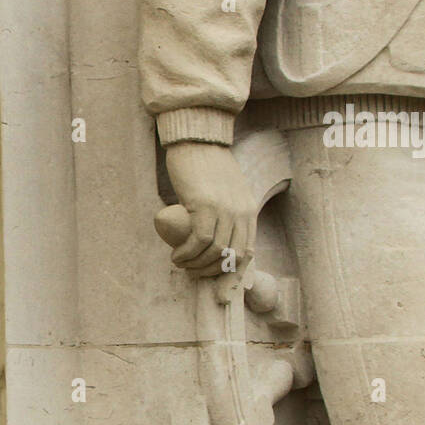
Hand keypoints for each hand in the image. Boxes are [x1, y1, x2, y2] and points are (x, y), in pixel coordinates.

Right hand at [161, 142, 255, 276]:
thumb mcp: (225, 190)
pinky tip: (177, 255)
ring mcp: (225, 208)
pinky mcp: (206, 204)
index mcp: (248, 210)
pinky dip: (187, 253)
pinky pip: (200, 239)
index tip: (214, 283)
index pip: (246, 252)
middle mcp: (241, 211)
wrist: (196, 140)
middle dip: (210, 271)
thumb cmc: (205, 166)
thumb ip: (227, 211)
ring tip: (180, 262)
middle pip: (231, 256)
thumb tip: (217, 238)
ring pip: (215, 251)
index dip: (230, 273)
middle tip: (191, 272)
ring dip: (196, 264)